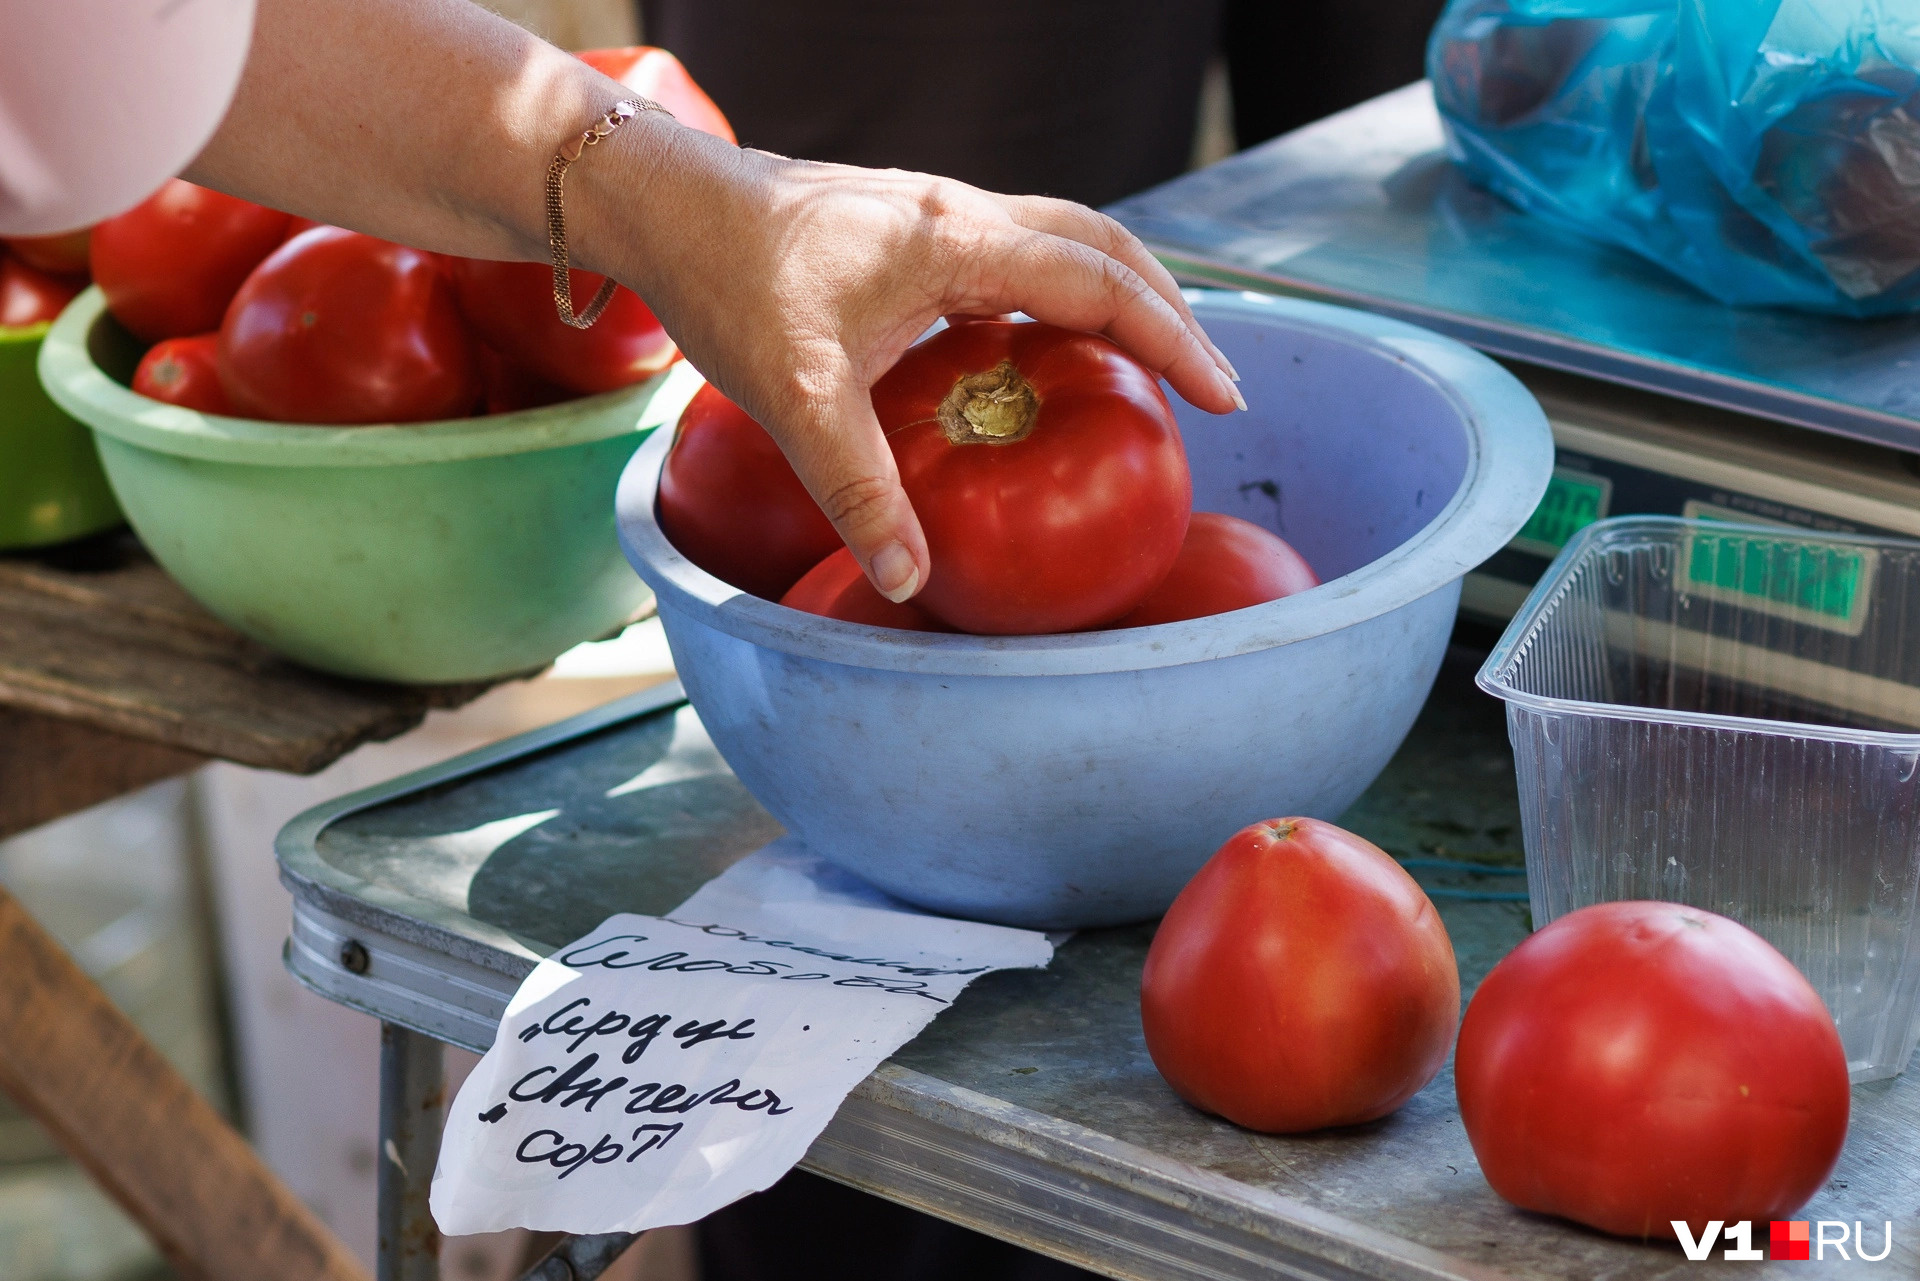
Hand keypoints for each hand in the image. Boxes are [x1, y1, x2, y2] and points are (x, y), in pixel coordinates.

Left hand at [586, 122, 1242, 601]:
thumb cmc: (727, 284)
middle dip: (1169, 313)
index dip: (1172, 338)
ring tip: (1155, 366)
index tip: (1222, 397)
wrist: (665, 205)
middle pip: (1105, 247)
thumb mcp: (797, 396)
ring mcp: (941, 214)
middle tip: (1211, 388)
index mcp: (956, 241)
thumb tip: (911, 577)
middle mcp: (962, 213)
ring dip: (1121, 295)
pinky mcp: (915, 228)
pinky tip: (1053, 348)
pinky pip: (1022, 252)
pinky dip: (1066, 294)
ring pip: (1067, 239)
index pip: (1101, 282)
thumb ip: (858, 489)